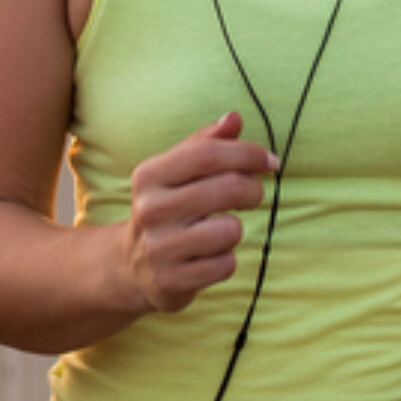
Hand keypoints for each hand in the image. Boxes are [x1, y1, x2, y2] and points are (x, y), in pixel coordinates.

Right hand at [110, 113, 273, 314]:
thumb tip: (234, 118)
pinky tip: (207, 257)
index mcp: (149, 175)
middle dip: (252, 190)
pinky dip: (225, 260)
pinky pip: (225, 265)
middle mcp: (149, 210)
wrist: (130, 265)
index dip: (248, 154)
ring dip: (234, 230)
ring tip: (218, 231)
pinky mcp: (171, 282)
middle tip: (253, 195)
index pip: (209, 154)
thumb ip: (206, 143)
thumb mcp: (176, 171)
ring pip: (231, 230)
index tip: (270, 161)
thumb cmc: (167, 207)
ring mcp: (158, 248)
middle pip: (226, 188)